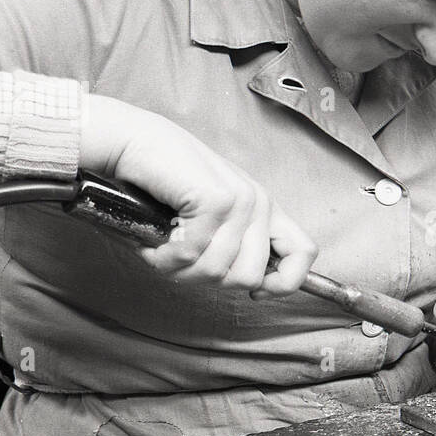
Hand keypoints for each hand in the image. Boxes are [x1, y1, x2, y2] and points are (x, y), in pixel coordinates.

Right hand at [80, 93, 317, 293]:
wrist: (131, 142)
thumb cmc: (161, 184)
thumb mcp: (207, 220)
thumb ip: (232, 247)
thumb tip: (254, 289)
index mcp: (263, 209)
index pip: (304, 253)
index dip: (284, 284)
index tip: (256, 294)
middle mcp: (258, 203)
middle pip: (247, 278)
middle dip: (207, 279)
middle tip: (181, 257)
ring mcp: (240, 201)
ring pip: (216, 272)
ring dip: (179, 268)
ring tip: (164, 242)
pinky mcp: (216, 200)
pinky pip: (191, 255)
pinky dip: (163, 255)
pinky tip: (155, 236)